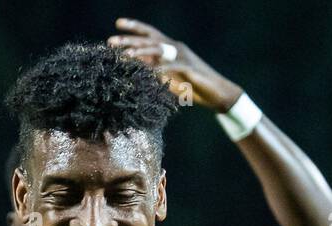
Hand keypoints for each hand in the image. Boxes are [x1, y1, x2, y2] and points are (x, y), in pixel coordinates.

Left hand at [107, 17, 242, 111]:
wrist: (219, 95)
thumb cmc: (195, 88)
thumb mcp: (171, 78)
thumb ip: (156, 71)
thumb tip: (139, 68)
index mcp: (171, 48)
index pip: (150, 33)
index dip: (135, 28)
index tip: (118, 24)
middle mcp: (176, 48)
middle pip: (150, 39)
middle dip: (130, 39)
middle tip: (111, 42)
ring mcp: (184, 57)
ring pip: (159, 49)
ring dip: (142, 51)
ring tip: (126, 55)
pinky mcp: (191, 69)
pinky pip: (173, 66)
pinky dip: (161, 69)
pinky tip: (149, 72)